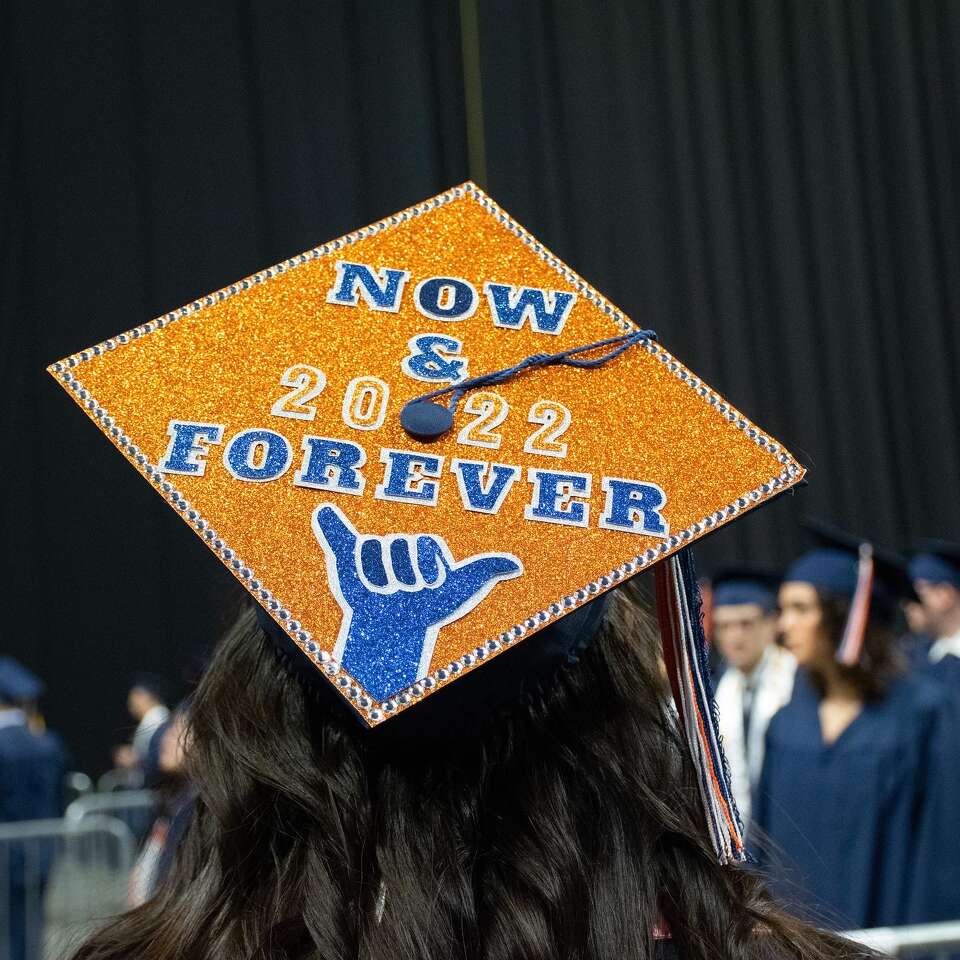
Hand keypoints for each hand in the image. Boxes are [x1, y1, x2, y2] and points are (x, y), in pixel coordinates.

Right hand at [313, 504, 522, 700]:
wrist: (396, 633)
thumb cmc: (431, 608)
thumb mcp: (460, 589)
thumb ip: (484, 570)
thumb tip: (516, 564)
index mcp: (423, 544)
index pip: (423, 544)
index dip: (426, 569)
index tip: (428, 585)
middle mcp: (397, 542)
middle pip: (397, 546)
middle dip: (402, 576)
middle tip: (405, 592)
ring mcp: (372, 549)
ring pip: (372, 552)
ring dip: (378, 579)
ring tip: (385, 592)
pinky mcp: (347, 557)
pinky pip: (336, 535)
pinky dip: (329, 525)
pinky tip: (325, 512)